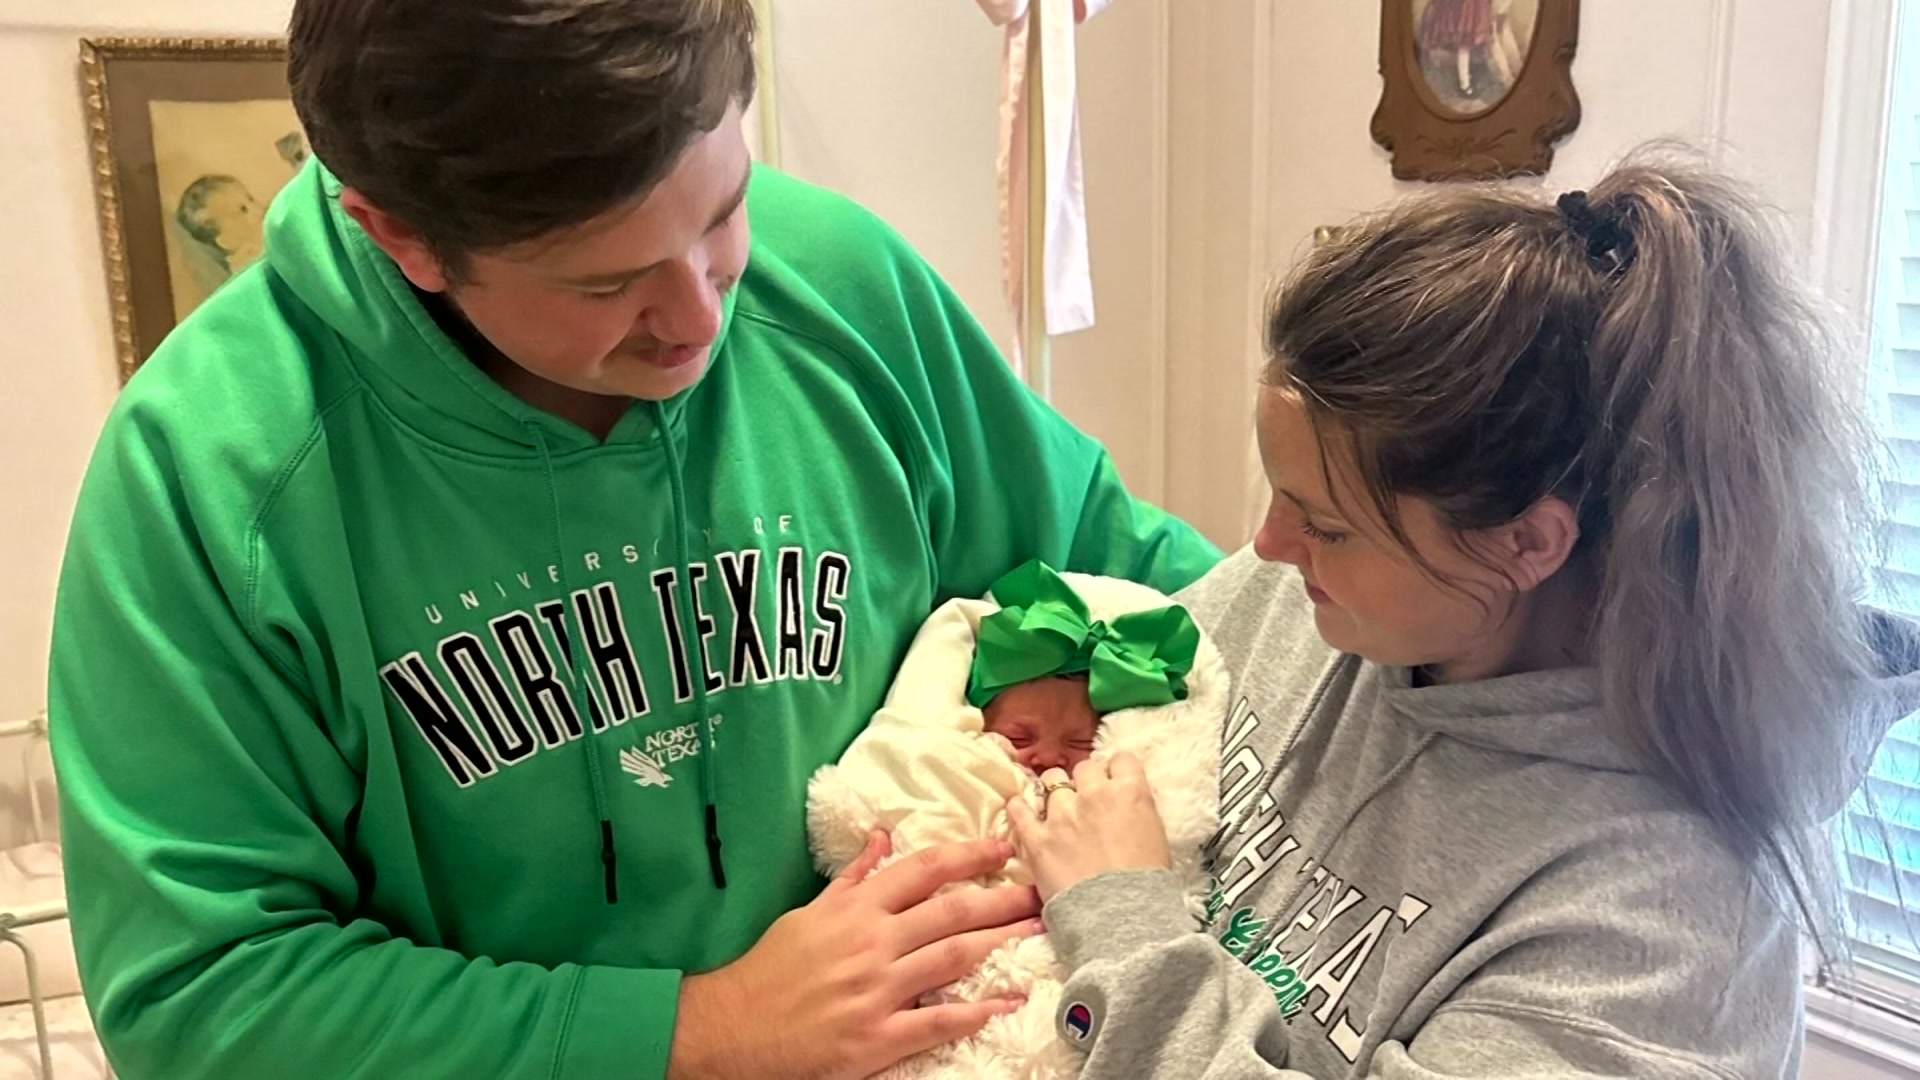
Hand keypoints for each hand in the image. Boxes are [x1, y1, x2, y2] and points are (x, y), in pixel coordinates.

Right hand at [669, 831, 1043, 1078]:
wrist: (732, 1029)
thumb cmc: (770, 970)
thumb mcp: (807, 914)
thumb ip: (852, 880)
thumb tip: (882, 839)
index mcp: (855, 910)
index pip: (922, 870)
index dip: (967, 855)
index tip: (1002, 845)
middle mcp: (871, 943)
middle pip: (951, 911)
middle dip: (1002, 897)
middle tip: (1042, 888)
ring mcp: (877, 990)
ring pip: (953, 958)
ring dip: (1001, 942)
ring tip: (1037, 931)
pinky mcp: (877, 1036)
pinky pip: (937, 1020)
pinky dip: (976, 1011)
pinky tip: (1007, 1002)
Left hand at [1007, 753, 1171, 903]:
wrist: (1122, 920)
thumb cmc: (1149, 886)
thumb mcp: (1157, 839)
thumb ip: (1137, 812)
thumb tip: (1126, 806)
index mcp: (1130, 793)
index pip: (1122, 760)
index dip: (1118, 772)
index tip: (1116, 784)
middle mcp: (1094, 795)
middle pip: (1086, 768)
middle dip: (1087, 781)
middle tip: (1089, 801)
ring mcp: (1062, 815)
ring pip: (1051, 780)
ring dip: (1056, 792)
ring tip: (1058, 809)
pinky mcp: (1037, 839)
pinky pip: (1019, 810)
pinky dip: (1019, 808)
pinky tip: (1021, 810)